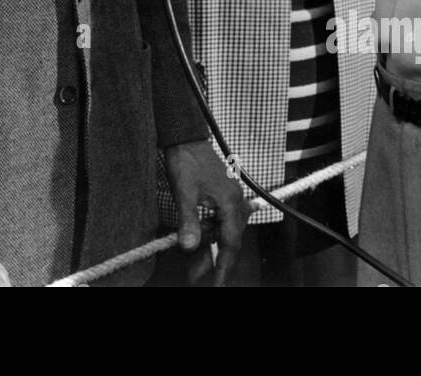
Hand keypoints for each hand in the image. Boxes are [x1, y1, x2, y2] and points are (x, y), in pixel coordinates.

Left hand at [164, 140, 248, 284]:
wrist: (187, 137)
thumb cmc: (186, 161)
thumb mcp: (184, 193)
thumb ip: (188, 221)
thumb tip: (189, 247)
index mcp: (231, 203)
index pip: (230, 244)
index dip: (223, 267)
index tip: (216, 284)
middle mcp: (236, 202)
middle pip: (230, 240)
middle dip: (217, 261)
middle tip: (201, 278)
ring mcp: (232, 198)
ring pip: (226, 231)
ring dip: (213, 247)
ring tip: (197, 266)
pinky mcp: (224, 194)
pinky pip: (223, 220)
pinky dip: (212, 233)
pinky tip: (203, 241)